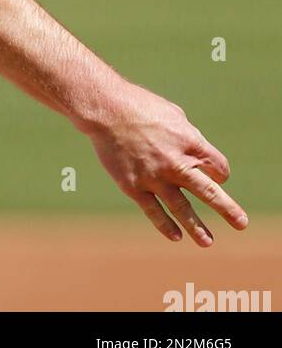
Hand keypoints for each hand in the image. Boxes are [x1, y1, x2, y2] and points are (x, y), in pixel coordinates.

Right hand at [84, 82, 247, 244]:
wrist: (105, 109)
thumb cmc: (140, 105)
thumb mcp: (173, 114)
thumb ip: (188, 136)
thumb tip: (197, 153)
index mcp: (190, 142)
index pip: (217, 167)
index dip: (218, 171)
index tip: (213, 174)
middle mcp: (176, 163)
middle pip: (209, 192)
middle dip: (227, 209)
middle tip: (241, 222)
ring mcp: (155, 177)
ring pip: (182, 209)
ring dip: (197, 227)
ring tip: (208, 242)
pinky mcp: (134, 186)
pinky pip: (154, 211)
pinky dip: (165, 225)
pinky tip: (176, 235)